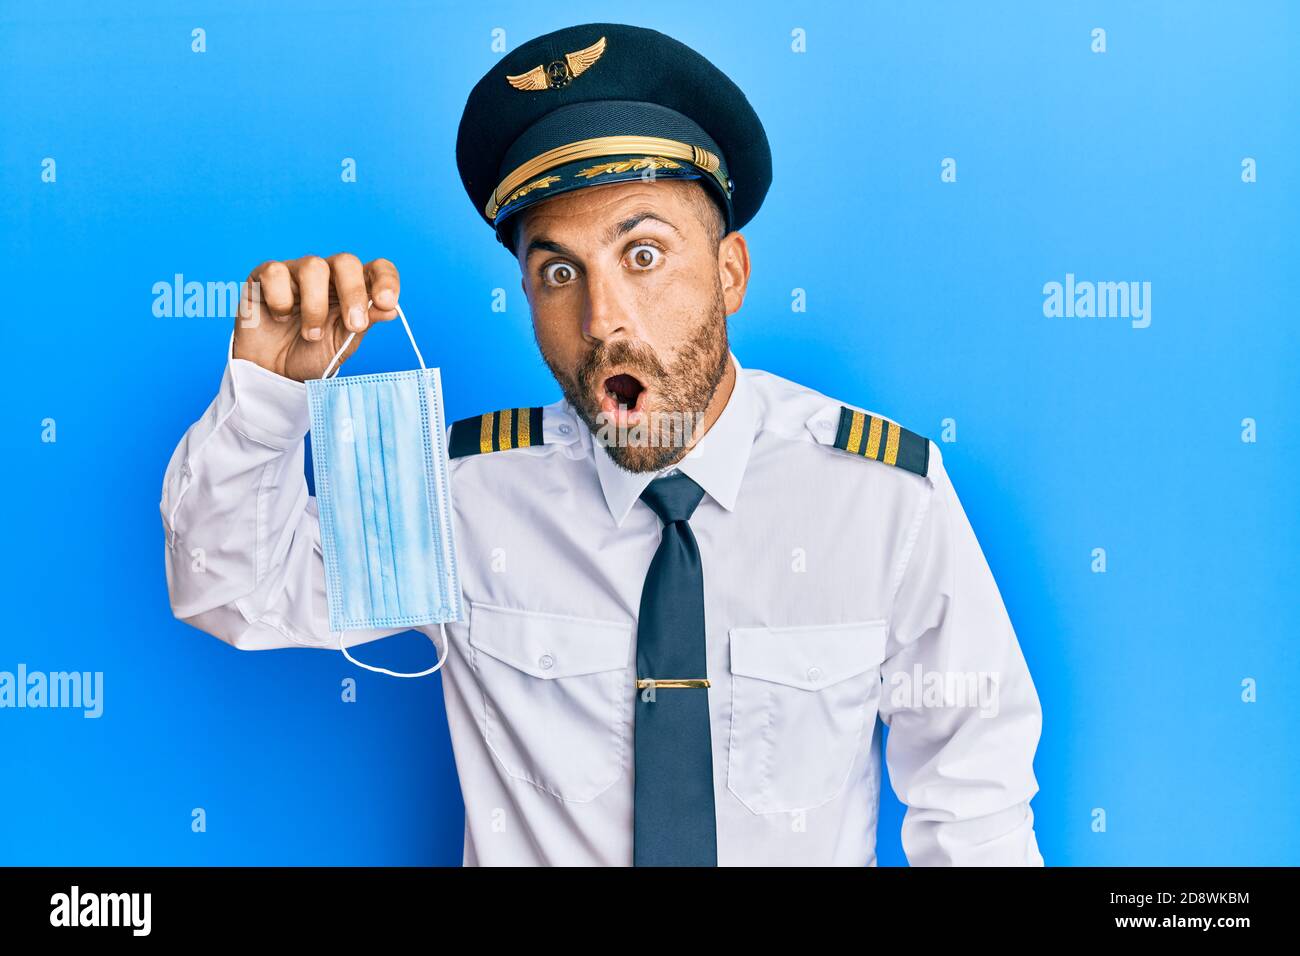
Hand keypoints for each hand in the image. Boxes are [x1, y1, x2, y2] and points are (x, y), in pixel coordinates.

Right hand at [233, 254, 399, 381]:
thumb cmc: (310, 354)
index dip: (385, 279)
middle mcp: (327, 275)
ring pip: (313, 266)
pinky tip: (281, 317)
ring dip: (315, 306)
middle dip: (354, 293)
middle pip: (346, 261)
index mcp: (352, 288)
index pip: (376, 268)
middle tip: (353, 325)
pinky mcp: (265, 276)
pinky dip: (281, 301)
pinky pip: (276, 273)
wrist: (273, 371)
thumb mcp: (343, 343)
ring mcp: (296, 273)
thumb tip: (392, 310)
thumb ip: (365, 323)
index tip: (387, 302)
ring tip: (311, 334)